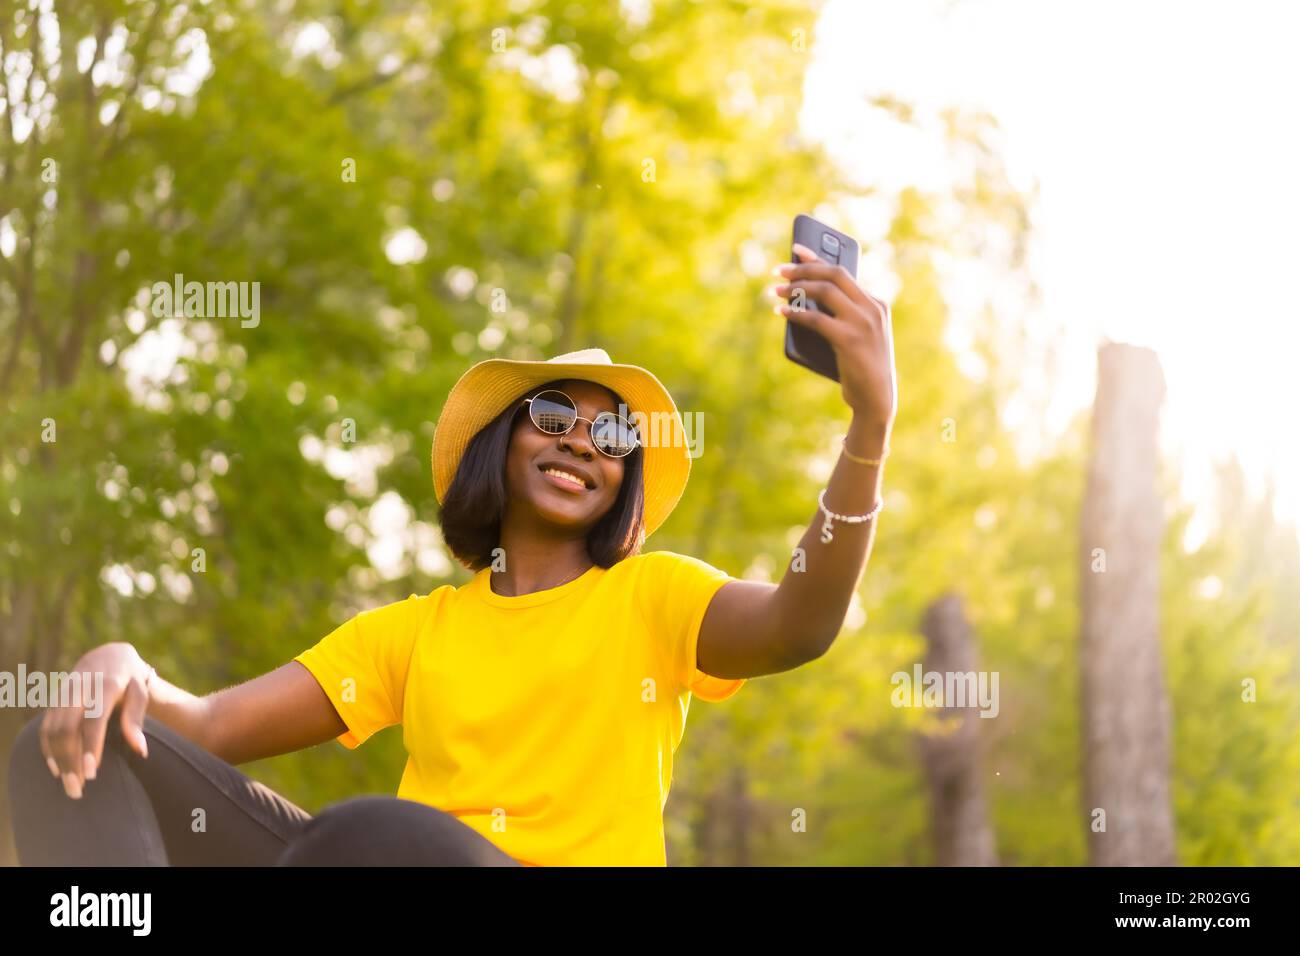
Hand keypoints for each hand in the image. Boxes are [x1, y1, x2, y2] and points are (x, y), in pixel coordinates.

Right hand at [40, 642, 152, 798]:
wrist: (108, 657)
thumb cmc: (130, 680)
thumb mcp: (141, 693)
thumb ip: (137, 719)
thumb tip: (142, 751)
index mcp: (105, 684)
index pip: (94, 719)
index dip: (91, 746)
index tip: (92, 774)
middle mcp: (80, 688)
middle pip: (67, 729)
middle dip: (70, 760)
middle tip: (77, 789)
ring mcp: (63, 693)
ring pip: (52, 730)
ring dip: (58, 759)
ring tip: (68, 784)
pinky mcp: (54, 700)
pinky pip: (45, 726)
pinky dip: (48, 748)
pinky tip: (56, 768)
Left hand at [770, 243, 897, 433]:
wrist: (876, 399)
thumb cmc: (861, 368)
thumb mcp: (858, 335)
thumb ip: (843, 315)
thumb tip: (804, 296)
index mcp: (876, 304)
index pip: (844, 272)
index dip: (817, 258)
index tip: (796, 249)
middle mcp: (872, 308)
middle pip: (833, 275)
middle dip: (803, 268)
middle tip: (778, 269)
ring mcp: (863, 323)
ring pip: (825, 291)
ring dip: (795, 288)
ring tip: (775, 289)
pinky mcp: (850, 340)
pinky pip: (816, 318)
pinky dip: (795, 313)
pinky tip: (781, 311)